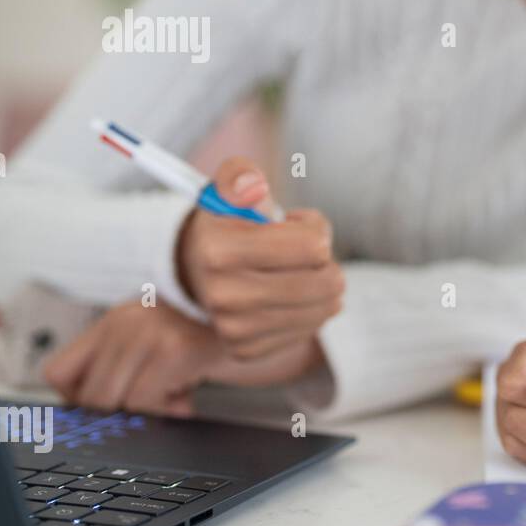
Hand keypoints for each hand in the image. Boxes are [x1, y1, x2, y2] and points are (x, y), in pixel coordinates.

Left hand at [43, 299, 326, 415]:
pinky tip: (189, 396)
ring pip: (113, 404)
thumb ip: (124, 364)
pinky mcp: (177, 349)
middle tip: (156, 404)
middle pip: (87, 396)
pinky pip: (147, 403)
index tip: (112, 406)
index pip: (57, 373)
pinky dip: (167, 411)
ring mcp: (150, 332)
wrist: (266, 316)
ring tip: (175, 397)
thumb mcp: (159, 342)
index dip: (78, 401)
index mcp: (115, 318)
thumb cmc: (210, 337)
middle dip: (120, 414)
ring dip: (146, 413)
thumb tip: (86, 411)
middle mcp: (125, 320)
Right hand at [174, 156, 344, 360]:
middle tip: (304, 251)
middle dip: (325, 261)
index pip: (313, 247)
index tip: (295, 223)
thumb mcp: (232, 187)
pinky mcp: (247, 349)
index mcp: (218, 251)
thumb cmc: (230, 222)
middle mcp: (223, 296)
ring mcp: (234, 328)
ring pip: (325, 307)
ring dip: (322, 285)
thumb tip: (253, 187)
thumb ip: (241, 175)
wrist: (199, 268)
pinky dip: (311, 309)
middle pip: (326, 282)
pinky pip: (311, 327)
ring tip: (294, 271)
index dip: (315, 228)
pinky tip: (288, 295)